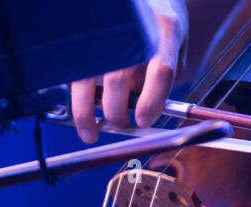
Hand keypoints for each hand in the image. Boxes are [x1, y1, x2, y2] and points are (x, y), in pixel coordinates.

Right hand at [70, 0, 187, 142]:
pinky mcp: (83, 43)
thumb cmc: (159, 29)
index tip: (142, 121)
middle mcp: (130, 33)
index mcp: (164, 33)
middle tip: (121, 125)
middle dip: (117, 114)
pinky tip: (80, 110)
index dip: (151, 101)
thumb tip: (143, 116)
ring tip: (90, 133)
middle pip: (117, 81)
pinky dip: (75, 98)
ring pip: (86, 81)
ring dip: (86, 114)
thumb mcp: (176, 48)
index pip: (160, 71)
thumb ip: (165, 79)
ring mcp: (102, 36)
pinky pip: (74, 76)